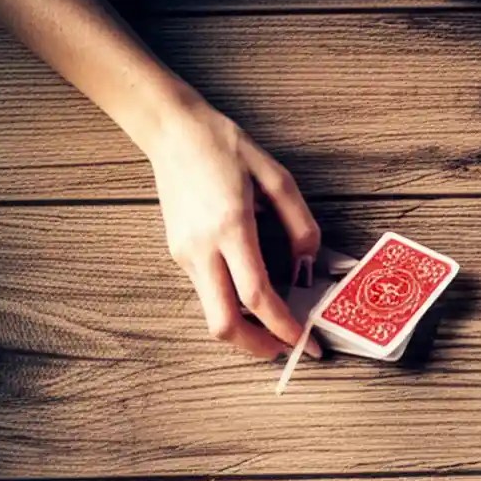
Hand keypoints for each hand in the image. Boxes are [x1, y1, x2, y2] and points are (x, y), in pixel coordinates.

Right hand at [147, 105, 322, 358]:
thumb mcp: (278, 178)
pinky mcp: (178, 253)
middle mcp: (202, 248)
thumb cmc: (226, 148)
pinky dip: (233, 307)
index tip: (306, 341)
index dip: (283, 326)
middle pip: (223, 324)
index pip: (257, 295)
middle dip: (257, 347)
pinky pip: (207, 294)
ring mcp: (184, 254)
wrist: (172, 131)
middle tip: (286, 348)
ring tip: (276, 324)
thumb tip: (308, 267)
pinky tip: (254, 298)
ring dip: (246, 329)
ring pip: (212, 314)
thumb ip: (300, 225)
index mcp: (230, 227)